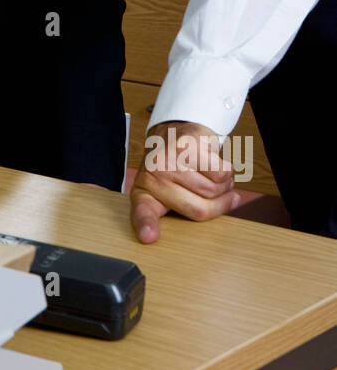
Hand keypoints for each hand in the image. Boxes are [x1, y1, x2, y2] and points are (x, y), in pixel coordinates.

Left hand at [129, 121, 241, 243]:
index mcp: (144, 194)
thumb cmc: (171, 169)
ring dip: (225, 187)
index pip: (143, 213)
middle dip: (220, 205)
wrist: (173, 131)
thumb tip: (157, 236)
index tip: (149, 238)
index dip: (146, 226)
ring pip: (214, 190)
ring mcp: (169, 159)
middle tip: (224, 198)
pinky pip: (221, 172)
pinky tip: (215, 165)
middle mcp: (153, 176)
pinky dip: (226, 172)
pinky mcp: (188, 145)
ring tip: (215, 179)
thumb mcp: (163, 194)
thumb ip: (171, 215)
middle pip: (199, 209)